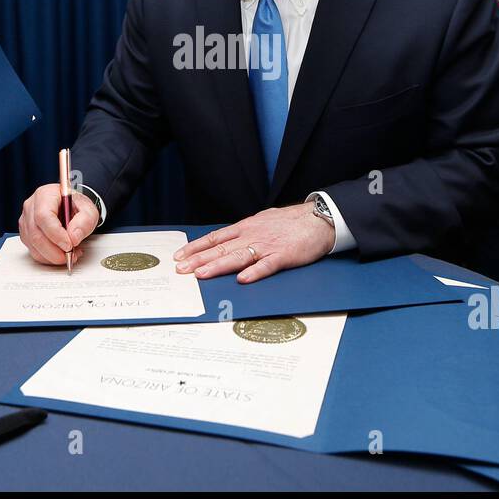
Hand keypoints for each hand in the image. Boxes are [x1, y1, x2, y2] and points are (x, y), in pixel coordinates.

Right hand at [18, 182, 99, 265]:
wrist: (72, 208)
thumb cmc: (77, 206)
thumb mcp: (89, 210)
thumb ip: (84, 222)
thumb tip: (73, 237)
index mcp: (45, 195)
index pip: (43, 216)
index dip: (55, 234)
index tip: (69, 245)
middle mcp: (31, 207)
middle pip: (36, 233)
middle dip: (54, 250)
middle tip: (71, 255)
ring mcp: (26, 221)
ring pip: (33, 245)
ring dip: (52, 256)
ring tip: (70, 254)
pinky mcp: (26, 234)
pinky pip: (33, 251)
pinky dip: (48, 257)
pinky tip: (61, 253)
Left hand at [173, 204, 335, 283]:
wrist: (318, 219)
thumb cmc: (291, 222)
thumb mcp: (262, 221)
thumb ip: (245, 231)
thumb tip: (228, 239)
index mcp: (246, 227)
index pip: (215, 238)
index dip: (196, 247)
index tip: (180, 256)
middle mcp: (252, 235)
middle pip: (221, 249)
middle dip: (198, 259)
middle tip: (180, 269)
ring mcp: (267, 246)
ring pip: (238, 257)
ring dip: (218, 266)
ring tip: (201, 274)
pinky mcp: (283, 256)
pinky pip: (267, 266)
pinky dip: (254, 272)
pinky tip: (242, 279)